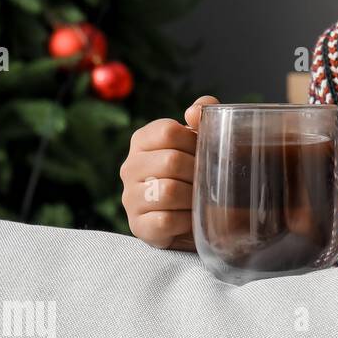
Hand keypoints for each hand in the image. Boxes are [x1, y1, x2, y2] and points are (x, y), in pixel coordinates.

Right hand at [120, 94, 218, 250]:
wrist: (200, 214)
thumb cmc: (200, 169)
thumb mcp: (204, 137)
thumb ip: (204, 114)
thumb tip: (193, 111)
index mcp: (143, 140)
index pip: (168, 131)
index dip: (195, 142)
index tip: (204, 152)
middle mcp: (130, 167)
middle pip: (171, 161)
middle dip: (199, 172)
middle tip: (208, 180)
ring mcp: (130, 197)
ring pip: (168, 191)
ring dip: (194, 197)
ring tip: (200, 199)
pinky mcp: (138, 226)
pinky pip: (165, 220)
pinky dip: (186, 220)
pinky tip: (191, 218)